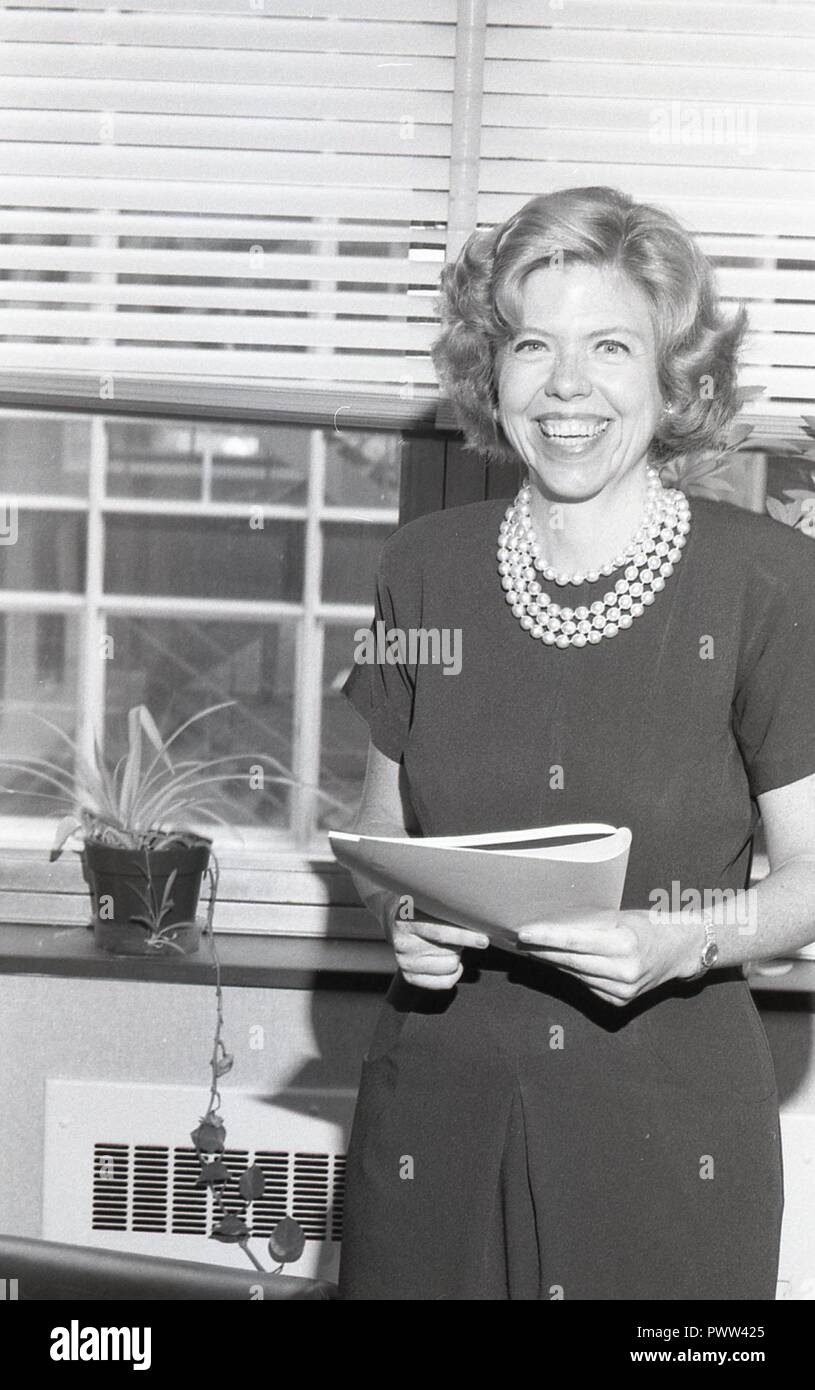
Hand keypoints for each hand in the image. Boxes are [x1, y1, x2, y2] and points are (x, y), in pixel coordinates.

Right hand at [390, 914, 489, 990]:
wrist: (397, 921)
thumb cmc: (424, 910)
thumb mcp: (431, 904)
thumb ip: (450, 911)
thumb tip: (480, 921)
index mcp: (406, 920)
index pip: (440, 933)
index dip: (464, 936)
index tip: (483, 940)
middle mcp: (403, 942)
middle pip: (450, 951)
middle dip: (461, 944)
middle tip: (457, 935)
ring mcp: (404, 961)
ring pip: (450, 966)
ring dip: (456, 956)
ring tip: (449, 945)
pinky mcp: (408, 976)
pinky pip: (443, 982)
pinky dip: (454, 974)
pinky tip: (451, 961)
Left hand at [516, 909, 701, 1006]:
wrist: (679, 950)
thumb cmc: (648, 927)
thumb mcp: (621, 917)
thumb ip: (590, 925)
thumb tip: (554, 925)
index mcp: (625, 944)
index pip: (575, 942)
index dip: (547, 938)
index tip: (524, 933)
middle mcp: (623, 971)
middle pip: (571, 961)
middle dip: (543, 951)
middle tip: (521, 941)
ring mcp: (622, 990)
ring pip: (577, 974)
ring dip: (554, 962)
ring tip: (535, 950)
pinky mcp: (619, 1001)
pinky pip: (587, 984)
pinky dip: (574, 973)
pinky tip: (562, 962)